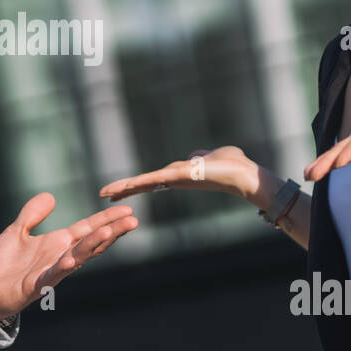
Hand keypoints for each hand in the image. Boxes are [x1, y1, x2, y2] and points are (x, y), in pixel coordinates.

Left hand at [0, 193, 138, 320]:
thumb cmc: (0, 264)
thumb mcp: (16, 231)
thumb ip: (32, 214)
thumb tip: (50, 196)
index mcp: (57, 244)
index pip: (88, 229)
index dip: (107, 219)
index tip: (128, 210)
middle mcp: (59, 257)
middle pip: (90, 243)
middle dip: (111, 231)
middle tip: (133, 220)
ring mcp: (49, 273)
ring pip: (77, 257)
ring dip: (94, 245)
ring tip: (111, 231)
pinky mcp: (35, 287)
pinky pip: (51, 276)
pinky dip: (61, 268)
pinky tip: (71, 259)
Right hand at [98, 146, 257, 201]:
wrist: (245, 174)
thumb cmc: (234, 165)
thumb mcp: (213, 155)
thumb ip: (201, 155)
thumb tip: (196, 155)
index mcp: (181, 174)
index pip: (153, 179)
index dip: (137, 183)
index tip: (122, 188)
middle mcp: (175, 179)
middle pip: (144, 184)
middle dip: (124, 189)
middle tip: (105, 195)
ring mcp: (176, 179)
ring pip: (145, 183)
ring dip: (124, 188)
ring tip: (105, 193)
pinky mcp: (179, 177)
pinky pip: (154, 180)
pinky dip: (137, 183)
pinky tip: (123, 187)